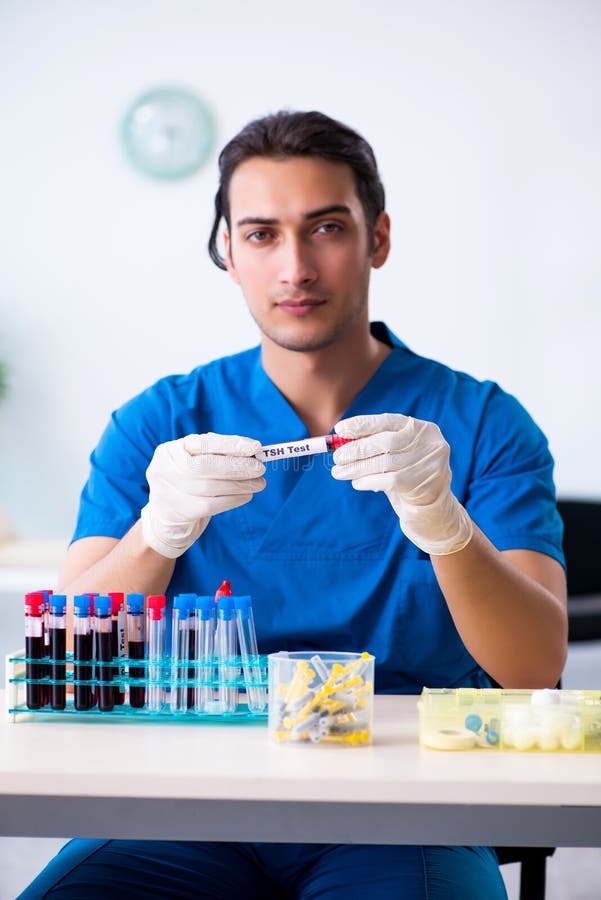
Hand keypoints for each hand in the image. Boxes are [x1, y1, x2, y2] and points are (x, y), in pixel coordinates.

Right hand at [141, 433, 265, 558]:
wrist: (166, 514)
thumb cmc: (188, 481)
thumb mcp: (195, 461)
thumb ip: (218, 454)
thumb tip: (252, 451)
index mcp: (170, 450)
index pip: (204, 443)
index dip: (231, 444)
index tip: (255, 447)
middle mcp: (165, 469)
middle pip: (206, 466)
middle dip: (237, 466)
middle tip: (260, 468)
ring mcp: (168, 492)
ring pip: (211, 488)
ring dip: (240, 485)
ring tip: (259, 483)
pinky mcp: (179, 512)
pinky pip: (212, 505)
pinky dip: (234, 499)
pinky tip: (246, 495)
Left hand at [331, 413, 472, 555]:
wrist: (432, 506)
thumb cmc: (408, 473)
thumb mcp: (397, 453)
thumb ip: (375, 444)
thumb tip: (341, 440)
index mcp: (422, 429)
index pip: (388, 421)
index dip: (362, 424)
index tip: (340, 429)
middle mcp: (429, 443)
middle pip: (384, 442)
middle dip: (356, 449)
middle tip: (336, 457)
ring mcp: (428, 464)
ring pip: (383, 463)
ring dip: (356, 468)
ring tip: (339, 472)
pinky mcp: (422, 484)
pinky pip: (386, 481)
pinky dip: (367, 481)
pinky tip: (357, 483)